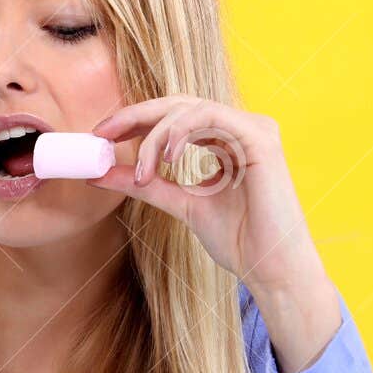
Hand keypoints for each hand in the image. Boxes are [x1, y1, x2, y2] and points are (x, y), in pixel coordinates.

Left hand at [88, 96, 342, 372]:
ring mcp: (253, 128)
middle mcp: (240, 128)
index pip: (174, 116)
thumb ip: (147, 186)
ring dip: (156, 136)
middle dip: (136, 116)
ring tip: (143, 169)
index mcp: (225, 139)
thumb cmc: (239, 240)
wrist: (271, 268)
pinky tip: (166, 157)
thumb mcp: (182, 205)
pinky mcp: (260, 137)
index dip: (136, 120)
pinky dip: (183, 131)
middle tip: (103, 134)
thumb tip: (100, 173)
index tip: (102, 135)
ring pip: (191, 109)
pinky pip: (212, 117)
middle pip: (179, 104)